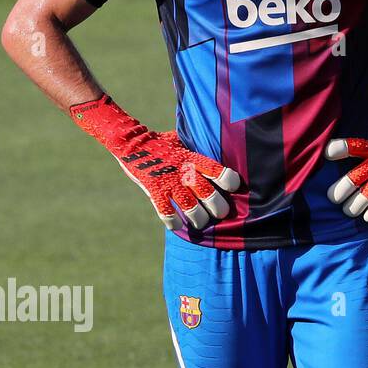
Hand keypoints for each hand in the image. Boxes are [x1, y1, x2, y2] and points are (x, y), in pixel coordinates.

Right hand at [70, 94, 239, 230]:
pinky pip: (165, 210)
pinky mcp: (154, 190)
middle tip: (222, 213)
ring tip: (202, 224)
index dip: (228, 179)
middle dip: (217, 206)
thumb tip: (217, 149)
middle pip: (206, 192)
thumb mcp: (183, 141)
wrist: (132, 143)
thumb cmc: (162, 142)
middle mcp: (184, 171)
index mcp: (192, 158)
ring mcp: (168, 181)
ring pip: (189, 205)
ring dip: (198, 217)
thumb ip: (197, 150)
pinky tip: (177, 226)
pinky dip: (172, 220)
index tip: (234, 187)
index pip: (216, 169)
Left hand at [325, 106, 367, 222]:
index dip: (341, 149)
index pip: (355, 146)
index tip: (328, 154)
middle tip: (333, 198)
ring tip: (349, 211)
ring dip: (354, 206)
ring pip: (367, 194)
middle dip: (341, 191)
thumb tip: (334, 148)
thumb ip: (361, 146)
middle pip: (355, 177)